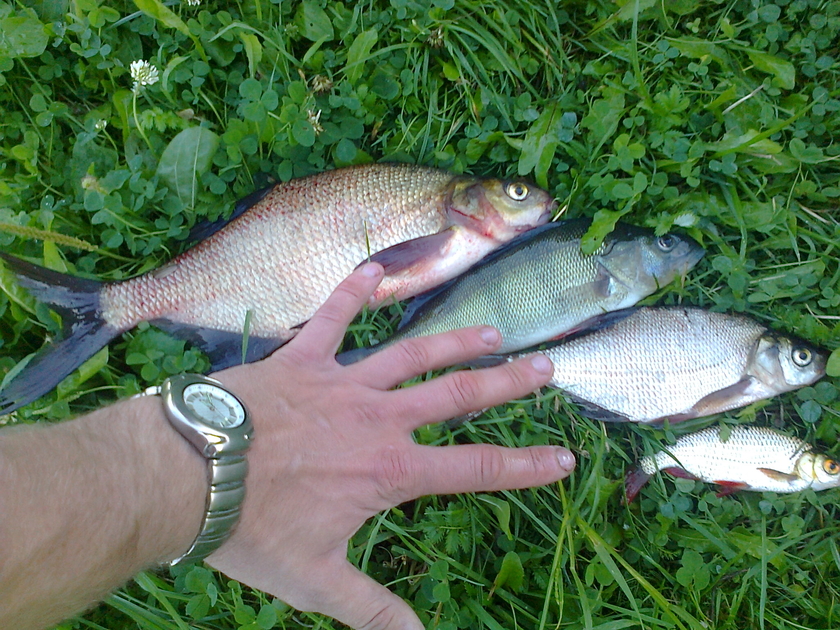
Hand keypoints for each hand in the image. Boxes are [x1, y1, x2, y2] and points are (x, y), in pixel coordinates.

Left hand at [207, 262, 575, 629]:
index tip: (564, 458)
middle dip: (507, 383)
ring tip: (491, 330)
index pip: (475, 470)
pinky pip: (331, 319)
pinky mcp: (301, 359)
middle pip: (458, 396)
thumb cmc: (254, 530)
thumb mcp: (317, 582)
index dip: (525, 466)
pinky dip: (350, 292)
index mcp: (389, 470)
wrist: (190, 477)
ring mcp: (341, 383)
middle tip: (546, 367)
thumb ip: (372, 612)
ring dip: (454, 340)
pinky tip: (370, 267)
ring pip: (412, 354)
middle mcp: (378, 419)